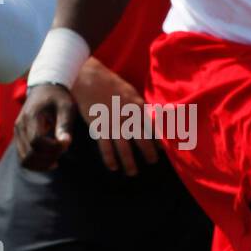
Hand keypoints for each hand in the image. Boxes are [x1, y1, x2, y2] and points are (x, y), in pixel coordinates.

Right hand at [14, 83, 75, 170]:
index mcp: (30, 116)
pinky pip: (24, 159)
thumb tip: (65, 142)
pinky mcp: (19, 139)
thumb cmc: (58, 98)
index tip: (67, 142)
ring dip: (43, 164)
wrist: (43, 89)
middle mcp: (20, 126)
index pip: (37, 141)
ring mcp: (17, 133)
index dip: (53, 147)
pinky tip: (51, 160)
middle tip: (63, 149)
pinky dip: (37, 164)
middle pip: (30, 154)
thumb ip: (65, 124)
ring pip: (25, 161)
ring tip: (57, 157)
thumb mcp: (66, 106)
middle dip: (49, 157)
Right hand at [71, 58, 159, 175]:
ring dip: (129, 162)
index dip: (157, 140)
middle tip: (152, 162)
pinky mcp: (98, 127)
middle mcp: (127, 117)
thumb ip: (140, 106)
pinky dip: (109, 158)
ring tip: (133, 172)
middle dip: (148, 153)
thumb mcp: (130, 92)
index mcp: (137, 107)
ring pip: (124, 147)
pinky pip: (105, 147)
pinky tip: (113, 167)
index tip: (161, 150)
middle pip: (141, 140)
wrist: (88, 78)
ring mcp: (113, 123)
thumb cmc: (110, 84)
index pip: (152, 127)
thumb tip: (152, 117)